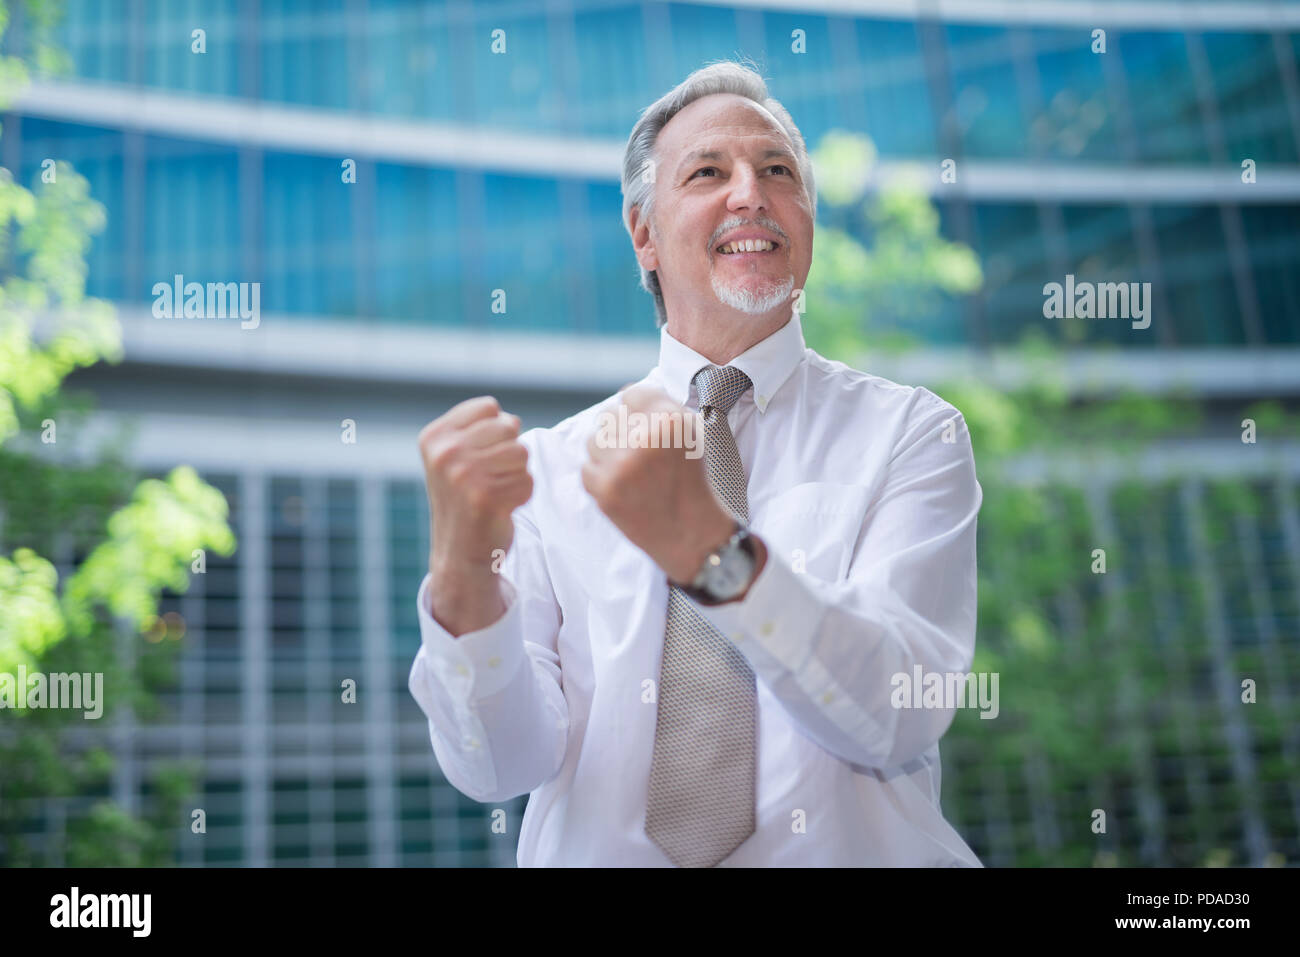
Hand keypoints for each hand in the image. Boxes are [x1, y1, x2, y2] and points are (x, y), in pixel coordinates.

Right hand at [418, 396, 532, 632]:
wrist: (459, 553)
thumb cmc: (465, 498)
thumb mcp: (457, 456)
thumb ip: (483, 428)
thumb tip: (512, 420)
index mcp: (434, 437)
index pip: (489, 407)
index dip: (495, 430)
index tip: (478, 457)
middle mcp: (445, 453)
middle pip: (509, 427)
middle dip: (509, 453)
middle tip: (488, 479)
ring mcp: (463, 475)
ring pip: (522, 453)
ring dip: (516, 475)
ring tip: (495, 492)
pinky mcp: (486, 498)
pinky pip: (528, 480)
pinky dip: (521, 495)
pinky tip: (501, 508)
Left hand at [581, 384, 736, 583]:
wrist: (689, 533)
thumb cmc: (689, 481)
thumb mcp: (690, 435)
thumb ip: (659, 408)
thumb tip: (623, 397)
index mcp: (671, 420)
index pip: (632, 394)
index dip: (636, 411)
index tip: (642, 426)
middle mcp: (646, 439)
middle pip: (609, 415)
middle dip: (620, 432)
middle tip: (637, 454)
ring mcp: (622, 466)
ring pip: (593, 441)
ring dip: (607, 454)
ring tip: (629, 472)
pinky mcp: (605, 490)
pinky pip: (586, 469)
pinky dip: (601, 479)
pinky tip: (623, 489)